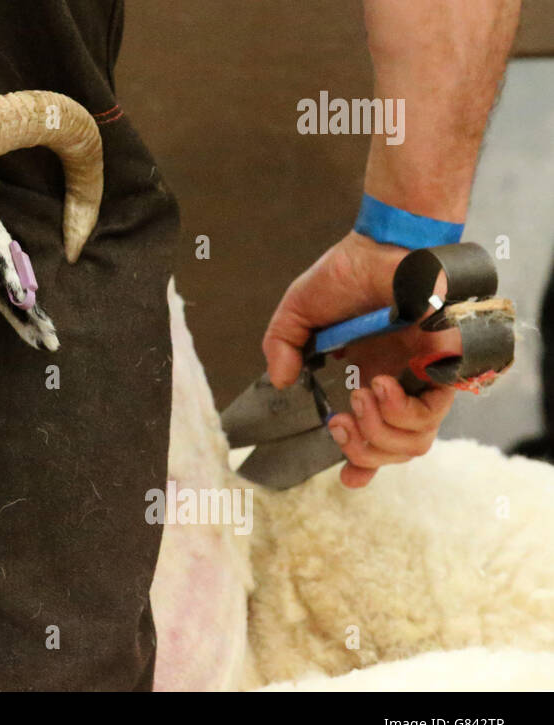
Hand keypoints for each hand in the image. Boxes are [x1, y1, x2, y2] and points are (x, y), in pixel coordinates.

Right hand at [261, 231, 456, 487]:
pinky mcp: (446, 369)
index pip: (378, 436)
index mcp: (371, 377)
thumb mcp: (298, 313)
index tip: (349, 478)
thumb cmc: (348, 273)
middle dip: (362, 449)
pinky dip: (400, 409)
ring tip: (359, 397)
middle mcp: (402, 385)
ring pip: (415, 442)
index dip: (365, 464)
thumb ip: (282, 346)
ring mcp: (425, 379)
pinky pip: (430, 413)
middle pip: (396, 451)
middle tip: (339, 423)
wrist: (384, 246)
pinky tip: (377, 384)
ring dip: (379, 430)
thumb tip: (277, 382)